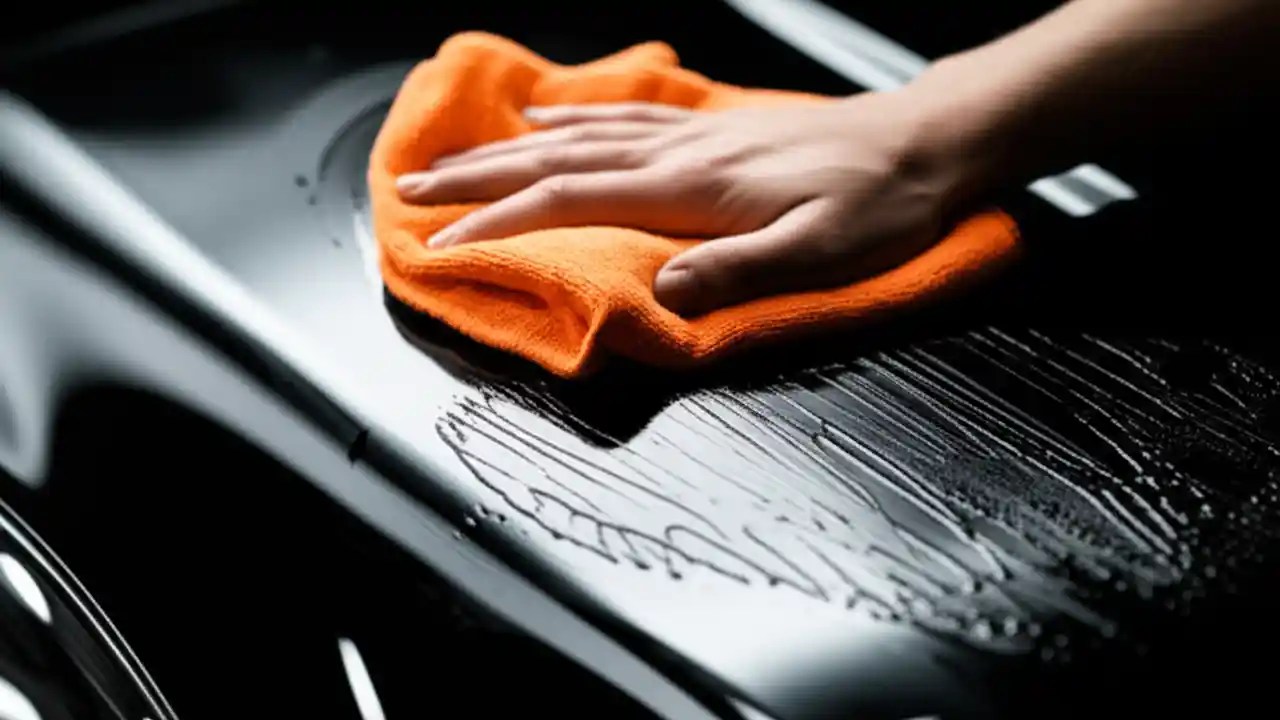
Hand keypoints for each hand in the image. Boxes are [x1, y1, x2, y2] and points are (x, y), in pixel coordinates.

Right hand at [397, 93, 963, 315]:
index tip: (443, 242)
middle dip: (474, 180)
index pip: (570, 201)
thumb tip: (664, 291)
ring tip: (451, 158)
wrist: (922, 143)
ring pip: (575, 138)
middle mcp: (677, 155)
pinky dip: (568, 121)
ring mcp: (688, 137)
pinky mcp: (707, 130)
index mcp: (691, 190)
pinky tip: (542, 120)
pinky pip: (618, 119)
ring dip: (504, 150)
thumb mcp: (820, 253)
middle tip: (409, 190)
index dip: (499, 222)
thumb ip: (739, 271)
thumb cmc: (877, 204)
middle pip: (552, 162)